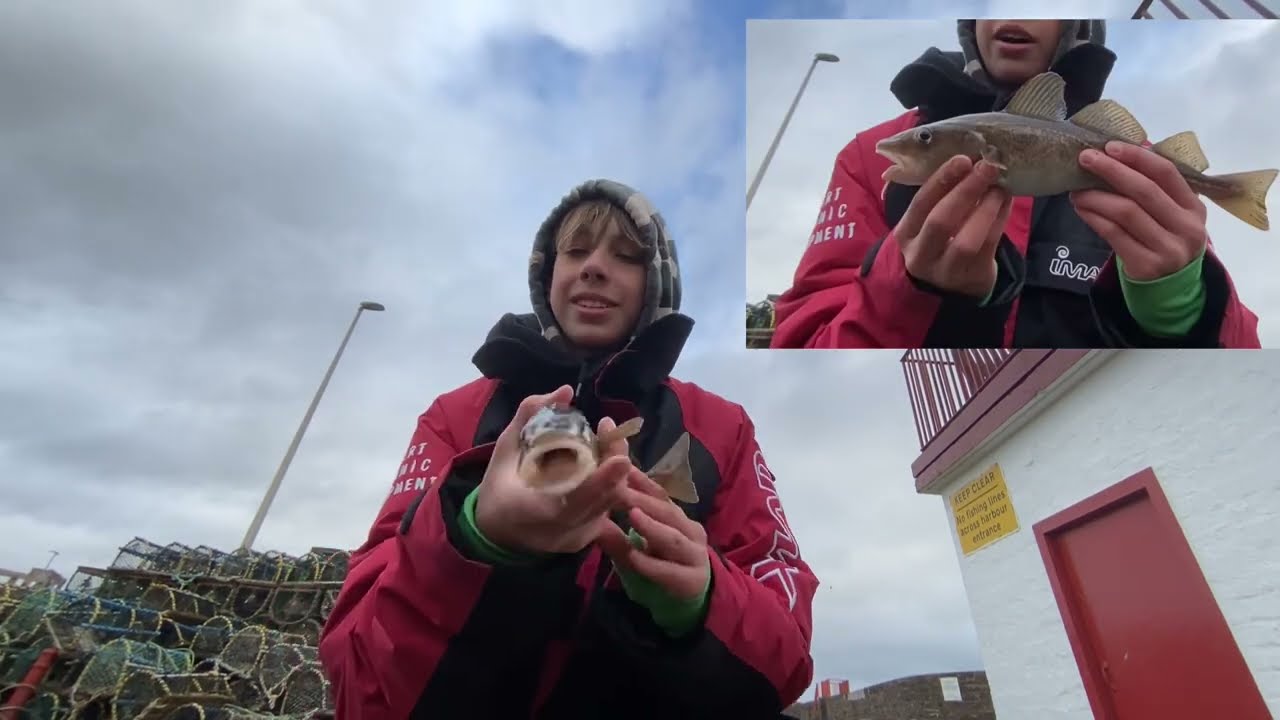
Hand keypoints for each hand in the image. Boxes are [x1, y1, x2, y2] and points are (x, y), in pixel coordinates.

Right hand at [474, 385, 633, 554]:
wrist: (495, 533)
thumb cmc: (498, 488)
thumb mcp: (505, 449)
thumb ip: (531, 416)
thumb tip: (565, 391)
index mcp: (531, 510)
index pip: (574, 501)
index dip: (600, 481)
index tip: (620, 458)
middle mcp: (558, 531)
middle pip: (602, 500)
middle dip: (615, 463)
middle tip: (610, 431)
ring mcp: (573, 539)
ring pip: (608, 505)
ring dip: (615, 472)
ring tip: (607, 443)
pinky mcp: (583, 541)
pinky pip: (605, 511)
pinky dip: (607, 486)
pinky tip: (601, 467)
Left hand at [597, 468, 710, 600]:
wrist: (690, 600)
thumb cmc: (662, 567)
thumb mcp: (638, 548)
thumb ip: (617, 534)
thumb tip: (590, 513)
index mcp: (679, 519)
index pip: (660, 496)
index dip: (642, 481)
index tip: (621, 467)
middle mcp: (691, 532)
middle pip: (668, 512)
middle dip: (644, 501)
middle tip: (620, 489)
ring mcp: (694, 556)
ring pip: (673, 539)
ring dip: (652, 526)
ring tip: (632, 515)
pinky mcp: (690, 581)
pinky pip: (670, 571)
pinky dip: (651, 563)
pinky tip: (634, 556)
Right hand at [895, 155, 1013, 298]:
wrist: (949, 286)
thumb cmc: (938, 242)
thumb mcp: (927, 222)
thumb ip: (939, 196)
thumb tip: (969, 160)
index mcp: (906, 234)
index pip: (920, 204)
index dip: (941, 180)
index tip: (963, 159)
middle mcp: (920, 255)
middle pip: (940, 221)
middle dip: (966, 190)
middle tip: (987, 167)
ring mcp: (946, 271)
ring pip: (966, 239)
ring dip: (986, 208)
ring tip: (1000, 187)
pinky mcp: (973, 277)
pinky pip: (989, 245)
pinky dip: (999, 219)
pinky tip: (1005, 202)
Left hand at [1070, 141, 1207, 280]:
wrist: (1170, 286)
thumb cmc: (1165, 238)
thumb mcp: (1171, 213)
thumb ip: (1155, 185)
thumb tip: (1130, 146)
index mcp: (1194, 206)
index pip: (1166, 173)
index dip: (1137, 157)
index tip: (1109, 146)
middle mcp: (1186, 227)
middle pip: (1144, 191)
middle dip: (1111, 171)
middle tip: (1085, 158)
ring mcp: (1168, 248)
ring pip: (1125, 212)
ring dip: (1096, 196)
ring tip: (1076, 189)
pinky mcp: (1146, 265)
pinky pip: (1113, 234)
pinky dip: (1093, 217)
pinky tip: (1081, 208)